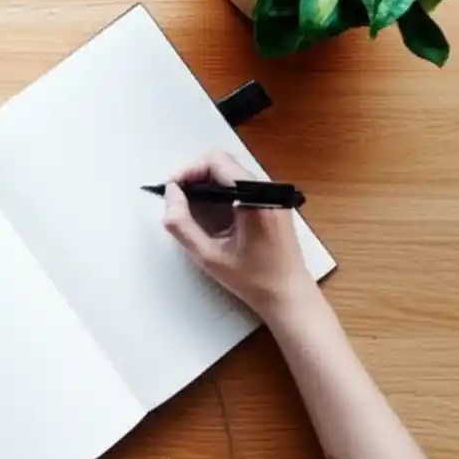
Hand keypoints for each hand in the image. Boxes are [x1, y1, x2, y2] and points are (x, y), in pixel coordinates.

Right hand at [161, 151, 316, 320]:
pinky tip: (207, 216)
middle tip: (175, 201)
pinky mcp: (271, 202)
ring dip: (204, 186)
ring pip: (229, 174)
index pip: (216, 162)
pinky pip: (239, 186)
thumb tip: (170, 193)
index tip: (170, 190)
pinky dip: (218, 194)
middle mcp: (267, 189)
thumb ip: (181, 224)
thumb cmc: (252, 280)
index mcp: (255, 198)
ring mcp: (272, 195)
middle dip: (193, 178)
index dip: (188, 171)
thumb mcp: (208, 256)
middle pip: (222, 164)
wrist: (289, 295)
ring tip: (187, 210)